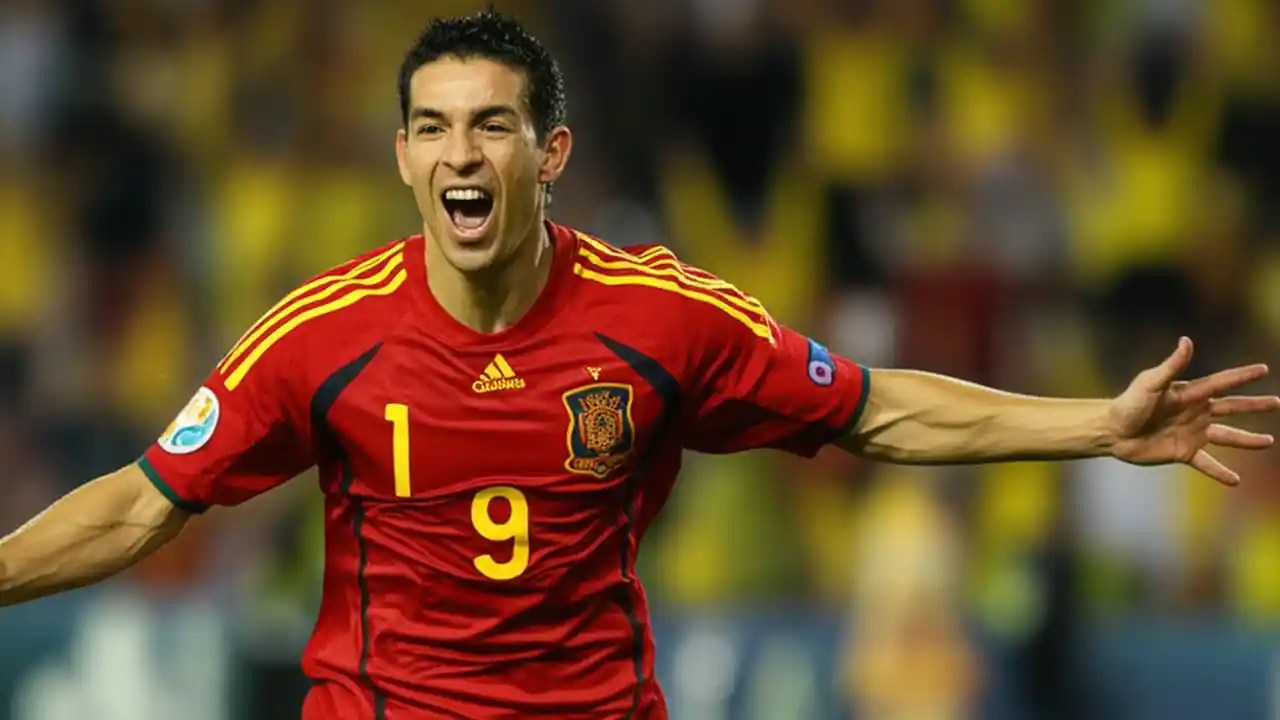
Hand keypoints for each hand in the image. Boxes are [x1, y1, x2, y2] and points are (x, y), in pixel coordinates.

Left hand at [1109, 337, 1279, 484]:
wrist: (1112, 431)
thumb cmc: (1128, 403)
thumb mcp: (1150, 382)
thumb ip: (1172, 366)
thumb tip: (1187, 341)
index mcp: (1190, 394)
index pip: (1222, 383)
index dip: (1243, 376)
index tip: (1263, 369)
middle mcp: (1196, 412)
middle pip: (1232, 408)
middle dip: (1255, 405)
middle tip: (1277, 402)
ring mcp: (1192, 433)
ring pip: (1227, 437)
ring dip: (1247, 440)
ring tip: (1268, 441)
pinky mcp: (1183, 452)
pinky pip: (1207, 464)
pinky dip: (1220, 473)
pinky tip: (1235, 481)